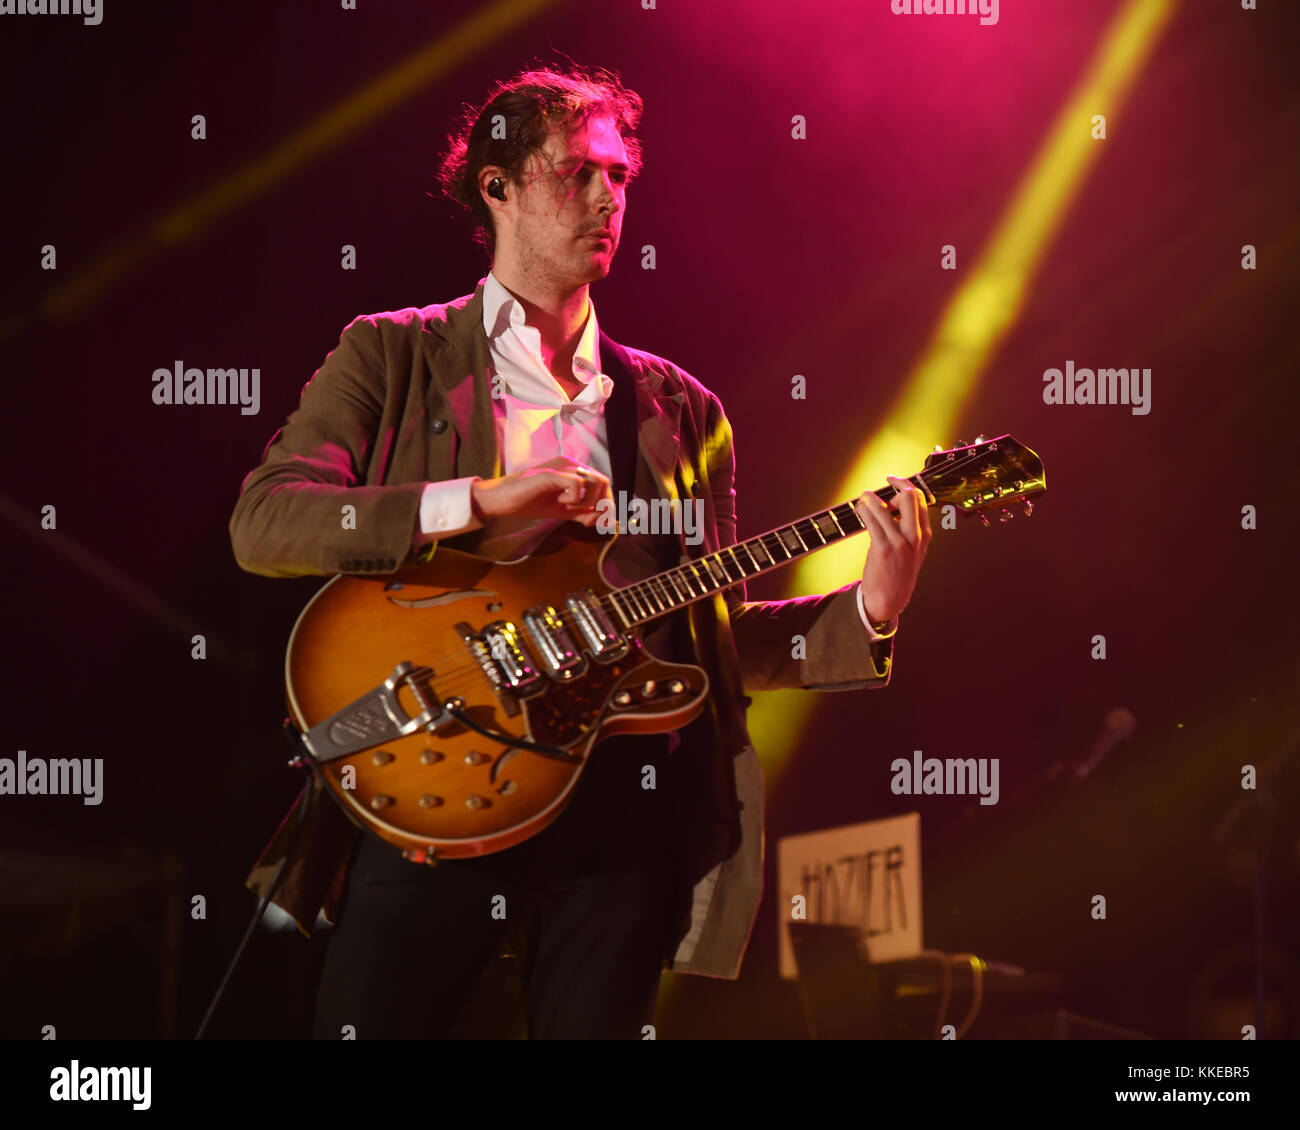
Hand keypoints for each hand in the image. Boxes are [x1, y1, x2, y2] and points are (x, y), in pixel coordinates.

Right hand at [470, 456, 613, 527]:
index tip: (593, 522)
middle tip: (585, 520)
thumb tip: (606, 521)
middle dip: (601, 506)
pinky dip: (574, 499)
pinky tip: (560, 503)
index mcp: (573, 470)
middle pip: (604, 482)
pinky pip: (577, 484)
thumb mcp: (562, 510)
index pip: (603, 484)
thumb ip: (582, 513)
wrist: (502, 500)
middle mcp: (570, 464)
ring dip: (587, 503)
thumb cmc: (529, 502)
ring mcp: (561, 467)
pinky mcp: (551, 474)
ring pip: (594, 481)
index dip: (605, 505)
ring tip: (569, 509)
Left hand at [854, 475, 931, 621]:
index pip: (921, 499)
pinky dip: (864, 510)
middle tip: (879, 489)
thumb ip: (908, 527)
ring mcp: (900, 543)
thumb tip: (893, 504)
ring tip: (863, 499)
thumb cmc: (897, 572)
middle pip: (909, 497)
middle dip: (894, 486)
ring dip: (871, 498)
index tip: (893, 481)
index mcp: (925, 535)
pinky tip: (859, 510)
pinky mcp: (883, 549)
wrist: (890, 599)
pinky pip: (872, 521)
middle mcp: (916, 537)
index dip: (905, 486)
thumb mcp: (912, 549)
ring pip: (886, 507)